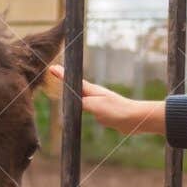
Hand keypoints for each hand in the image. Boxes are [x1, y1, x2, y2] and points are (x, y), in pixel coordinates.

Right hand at [47, 65, 166, 134]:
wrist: (134, 119)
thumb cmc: (116, 110)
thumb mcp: (95, 106)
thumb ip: (82, 103)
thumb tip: (72, 103)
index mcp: (91, 90)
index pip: (72, 81)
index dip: (62, 75)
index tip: (52, 68)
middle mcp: (93, 94)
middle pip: (74, 87)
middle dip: (64, 81)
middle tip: (53, 73)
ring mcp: (97, 103)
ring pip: (79, 99)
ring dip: (70, 94)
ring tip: (61, 90)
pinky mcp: (101, 112)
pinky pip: (86, 109)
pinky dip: (78, 108)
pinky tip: (77, 110)